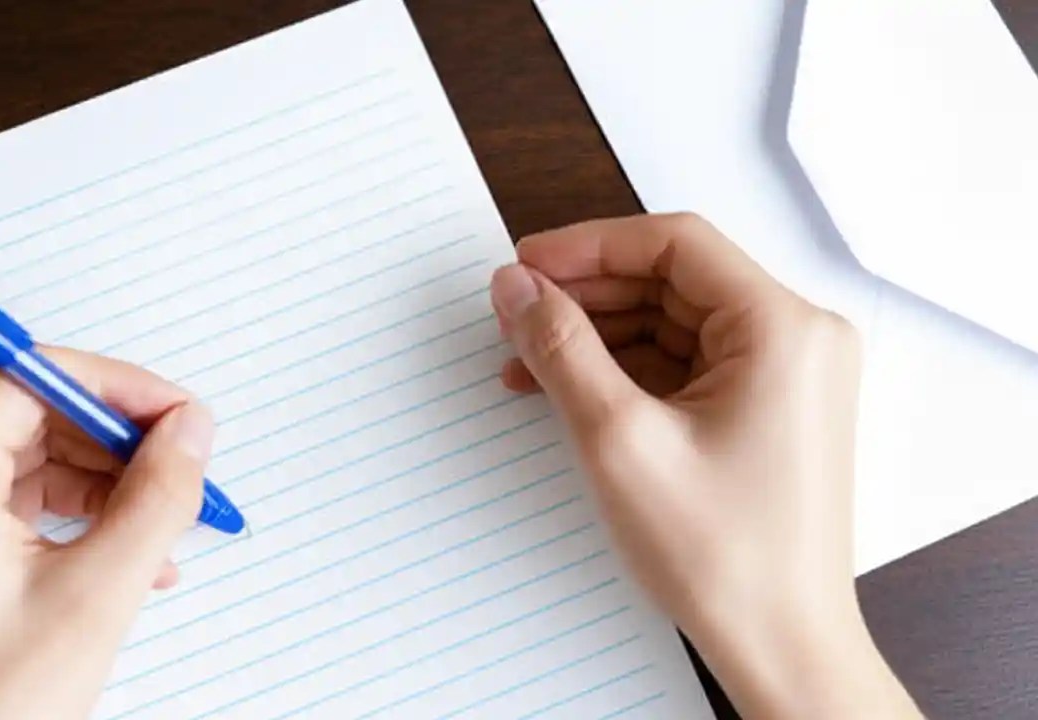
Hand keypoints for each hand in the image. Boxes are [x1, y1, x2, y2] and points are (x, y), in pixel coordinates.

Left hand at [0, 348, 212, 719]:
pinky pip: (24, 502)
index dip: (114, 387)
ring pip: (37, 460)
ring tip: (166, 523)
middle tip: (184, 465)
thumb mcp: (96, 595)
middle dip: (120, 443)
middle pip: (36, 416)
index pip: (30, 380)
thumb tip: (191, 432)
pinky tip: (134, 553)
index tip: (175, 413)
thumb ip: (156, 499)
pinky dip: (84, 517)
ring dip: (110, 484)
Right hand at [490, 214, 919, 718]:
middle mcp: (797, 339)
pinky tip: (570, 388)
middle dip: (586, 294)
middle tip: (516, 311)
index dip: (588, 245)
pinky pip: (686, 363)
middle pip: (672, 280)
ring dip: (599, 334)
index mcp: (783, 329)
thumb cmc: (725, 556)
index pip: (675, 244)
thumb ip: (560, 348)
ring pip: (673, 322)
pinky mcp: (766, 408)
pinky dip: (627, 370)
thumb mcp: (618, 438)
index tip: (526, 264)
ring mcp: (786, 375)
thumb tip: (516, 286)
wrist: (780, 643)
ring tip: (528, 358)